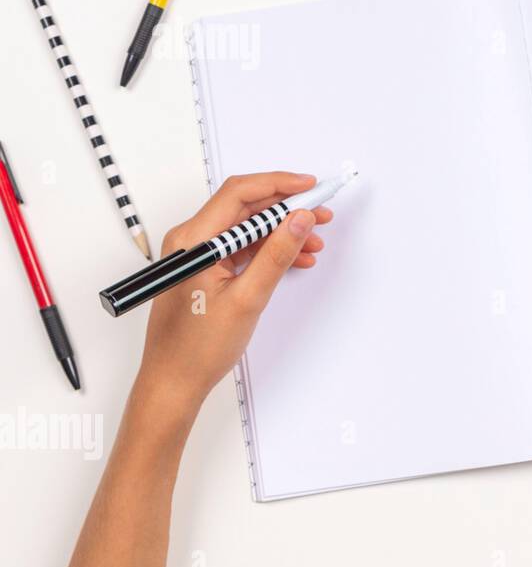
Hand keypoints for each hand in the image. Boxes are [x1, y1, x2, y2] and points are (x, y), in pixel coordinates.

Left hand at [134, 172, 332, 424]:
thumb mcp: (247, 298)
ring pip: (247, 229)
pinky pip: (242, 248)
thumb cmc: (196, 348)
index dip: (279, 185)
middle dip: (286, 209)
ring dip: (282, 232)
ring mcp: (197, 255)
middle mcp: (191, 241)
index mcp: (193, 241)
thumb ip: (276, 254)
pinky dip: (270, 250)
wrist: (174, 382)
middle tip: (321, 214)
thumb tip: (300, 220)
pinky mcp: (205, 269)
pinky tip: (296, 259)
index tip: (311, 187)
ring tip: (315, 242)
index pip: (240, 194)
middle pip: (245, 208)